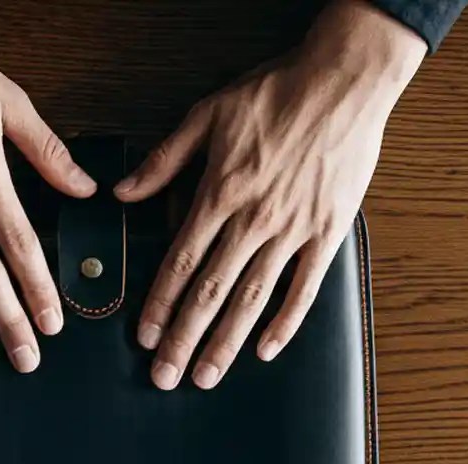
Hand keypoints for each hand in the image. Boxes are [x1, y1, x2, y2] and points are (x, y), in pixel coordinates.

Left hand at [115, 0, 425, 389]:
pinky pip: (305, 288)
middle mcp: (253, 220)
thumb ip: (164, 160)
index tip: (145, 337)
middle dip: (184, 339)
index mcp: (220, 193)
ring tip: (206, 377)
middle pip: (211, 292)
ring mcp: (294, 230)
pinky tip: (267, 350)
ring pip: (253, 299)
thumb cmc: (276, 93)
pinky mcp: (328, 232)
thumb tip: (123, 192)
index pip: (180, 262)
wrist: (344, 81)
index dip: (160, 304)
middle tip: (165, 378)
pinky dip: (286, 323)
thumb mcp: (207, 114)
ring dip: (226, 342)